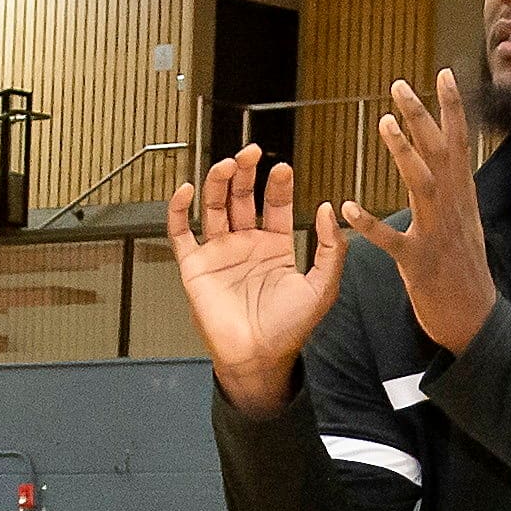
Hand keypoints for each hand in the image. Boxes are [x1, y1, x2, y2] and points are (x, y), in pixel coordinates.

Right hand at [163, 143, 348, 413]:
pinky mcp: (194, 266)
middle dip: (245, 172)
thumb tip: (327, 207)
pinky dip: (178, 209)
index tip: (282, 168)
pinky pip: (181, 232)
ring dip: (218, 182)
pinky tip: (187, 189)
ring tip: (227, 164)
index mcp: (275, 247)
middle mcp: (245, 245)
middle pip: (242, 196)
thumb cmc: (289, 329)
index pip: (274, 204)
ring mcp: (218, 253)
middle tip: (251, 152)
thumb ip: (331, 247)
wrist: (259, 358)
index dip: (278, 184)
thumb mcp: (323, 285)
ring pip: (213, 205)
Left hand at [343, 69, 494, 355]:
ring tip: (384, 123)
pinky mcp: (419, 264)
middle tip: (399, 85)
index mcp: (461, 197)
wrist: (475, 320)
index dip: (452, 107)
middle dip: (421, 116)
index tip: (444, 73)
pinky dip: (372, 226)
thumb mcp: (467, 222)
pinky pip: (393, 241)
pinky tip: (351, 209)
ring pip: (422, 185)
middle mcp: (453, 209)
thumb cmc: (465, 271)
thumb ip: (456, 189)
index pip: (458, 143)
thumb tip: (453, 158)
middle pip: (438, 153)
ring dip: (404, 152)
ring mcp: (437, 234)